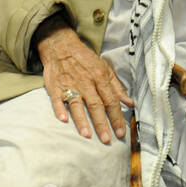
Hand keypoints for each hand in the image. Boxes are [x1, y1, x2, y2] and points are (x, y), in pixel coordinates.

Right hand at [36, 20, 132, 143]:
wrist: (62, 46)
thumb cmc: (85, 60)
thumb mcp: (105, 69)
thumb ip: (117, 87)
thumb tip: (130, 103)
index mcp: (100, 78)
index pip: (111, 100)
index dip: (117, 117)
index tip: (121, 132)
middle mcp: (86, 82)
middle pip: (96, 105)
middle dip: (102, 123)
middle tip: (107, 140)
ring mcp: (69, 85)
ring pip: (77, 104)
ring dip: (82, 120)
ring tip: (87, 135)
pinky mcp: (55, 86)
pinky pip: (57, 99)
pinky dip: (59, 109)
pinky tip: (63, 119)